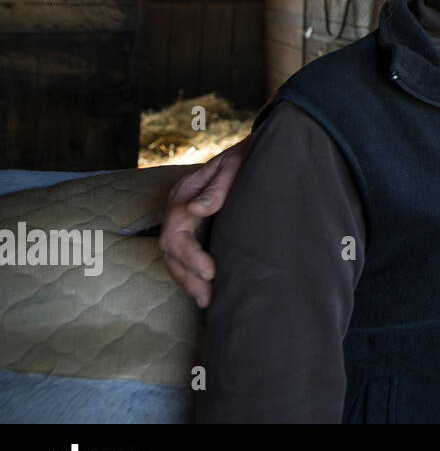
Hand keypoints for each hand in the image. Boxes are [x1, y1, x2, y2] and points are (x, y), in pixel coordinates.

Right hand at [159, 135, 250, 306]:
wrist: (257, 149)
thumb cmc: (246, 157)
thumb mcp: (235, 166)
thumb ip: (218, 188)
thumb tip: (195, 209)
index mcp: (185, 193)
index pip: (176, 232)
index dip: (190, 256)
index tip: (211, 272)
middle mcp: (180, 207)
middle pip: (170, 249)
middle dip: (186, 276)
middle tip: (208, 298)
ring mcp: (186, 217)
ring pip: (174, 255)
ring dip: (187, 279)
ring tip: (207, 301)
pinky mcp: (198, 225)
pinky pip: (187, 253)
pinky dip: (192, 272)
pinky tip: (207, 289)